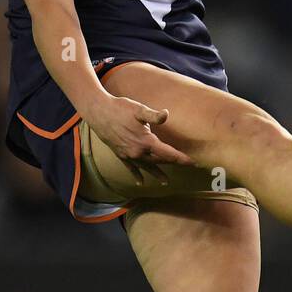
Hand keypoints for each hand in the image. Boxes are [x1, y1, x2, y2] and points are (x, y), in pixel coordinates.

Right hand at [80, 95, 196, 186]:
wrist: (99, 113)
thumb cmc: (121, 109)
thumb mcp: (140, 110)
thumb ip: (154, 115)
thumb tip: (167, 114)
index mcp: (145, 141)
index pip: (168, 153)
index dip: (181, 158)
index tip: (192, 163)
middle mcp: (137, 152)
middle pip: (159, 160)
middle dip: (172, 163)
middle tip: (185, 167)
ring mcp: (128, 155)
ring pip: (146, 167)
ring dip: (156, 173)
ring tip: (165, 182)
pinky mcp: (120, 155)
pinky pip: (130, 168)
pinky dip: (136, 175)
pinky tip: (140, 182)